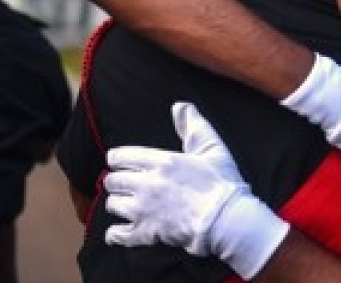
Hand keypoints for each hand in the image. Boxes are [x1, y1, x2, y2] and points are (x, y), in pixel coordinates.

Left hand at [104, 103, 289, 278]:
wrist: (227, 221)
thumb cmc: (222, 184)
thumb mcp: (212, 148)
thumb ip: (193, 125)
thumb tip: (180, 107)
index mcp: (160, 162)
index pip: (121, 156)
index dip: (117, 158)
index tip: (119, 161)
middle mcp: (146, 184)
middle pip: (113, 180)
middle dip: (117, 181)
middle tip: (124, 184)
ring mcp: (144, 210)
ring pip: (113, 205)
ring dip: (117, 204)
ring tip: (125, 205)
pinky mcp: (147, 233)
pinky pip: (119, 234)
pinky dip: (115, 234)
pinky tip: (117, 233)